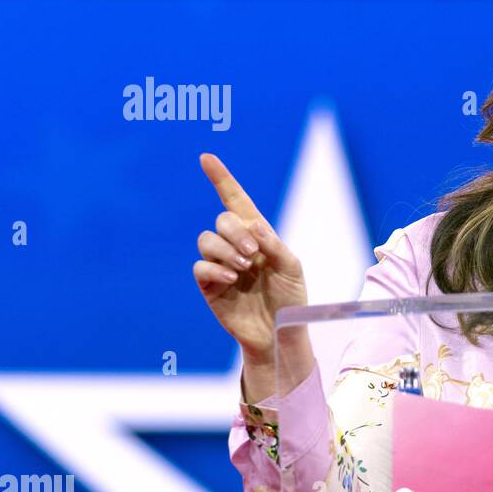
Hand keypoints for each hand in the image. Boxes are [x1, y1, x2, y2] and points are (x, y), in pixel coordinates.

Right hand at [193, 153, 307, 359]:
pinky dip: (214, 269)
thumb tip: (253, 225)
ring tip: (243, 268)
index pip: (236, 202)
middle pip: (222, 221)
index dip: (222, 180)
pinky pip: (200, 267)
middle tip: (253, 255)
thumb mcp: (292, 268)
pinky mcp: (209, 286)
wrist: (280, 333)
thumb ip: (275, 244)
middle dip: (236, 232)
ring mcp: (220, 265)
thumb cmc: (290, 299)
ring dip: (226, 250)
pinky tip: (230, 279)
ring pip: (207, 241)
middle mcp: (236, 247)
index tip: (206, 158)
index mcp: (258, 236)